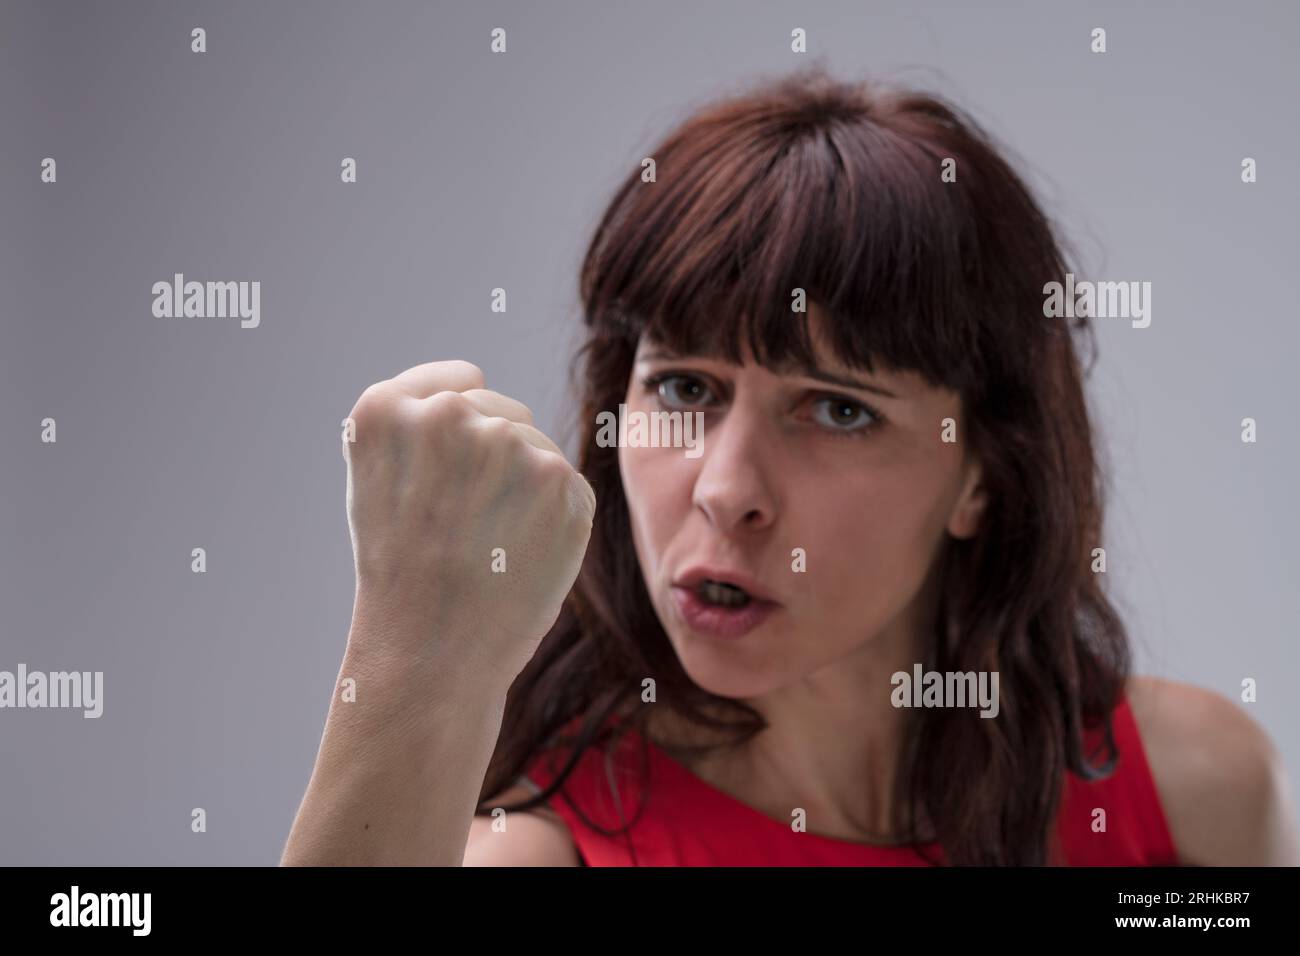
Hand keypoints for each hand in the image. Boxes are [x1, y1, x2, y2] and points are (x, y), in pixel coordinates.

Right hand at [341, 360, 594, 685]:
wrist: (431, 656)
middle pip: (502, 412)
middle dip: (494, 461)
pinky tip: (522, 556)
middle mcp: (446, 415)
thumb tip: (476, 380)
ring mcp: (507, 444)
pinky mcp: (559, 482)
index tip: (445, 482)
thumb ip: (417, 421)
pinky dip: (556, 519)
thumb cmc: (402, 573)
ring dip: (526, 489)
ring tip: (489, 545)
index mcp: (385, 410)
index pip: (456, 382)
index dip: (458, 433)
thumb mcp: (375, 480)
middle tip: (463, 528)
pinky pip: (568, 486)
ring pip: (538, 449)